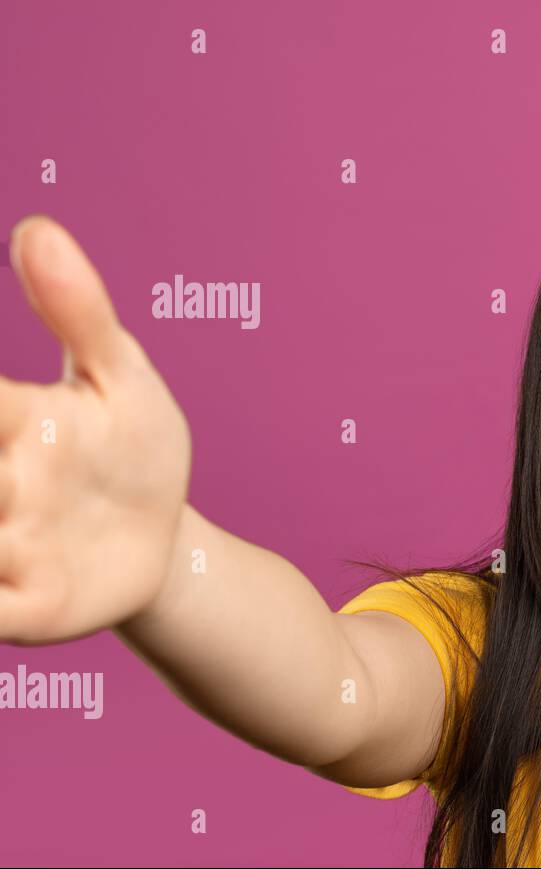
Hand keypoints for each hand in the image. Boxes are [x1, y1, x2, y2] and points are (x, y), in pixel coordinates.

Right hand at [0, 216, 190, 644]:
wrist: (164, 539)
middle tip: (17, 470)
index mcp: (10, 419)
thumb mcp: (123, 378)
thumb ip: (79, 312)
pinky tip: (7, 597)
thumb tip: (37, 228)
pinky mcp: (28, 608)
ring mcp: (7, 548)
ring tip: (11, 529)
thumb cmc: (134, 446)